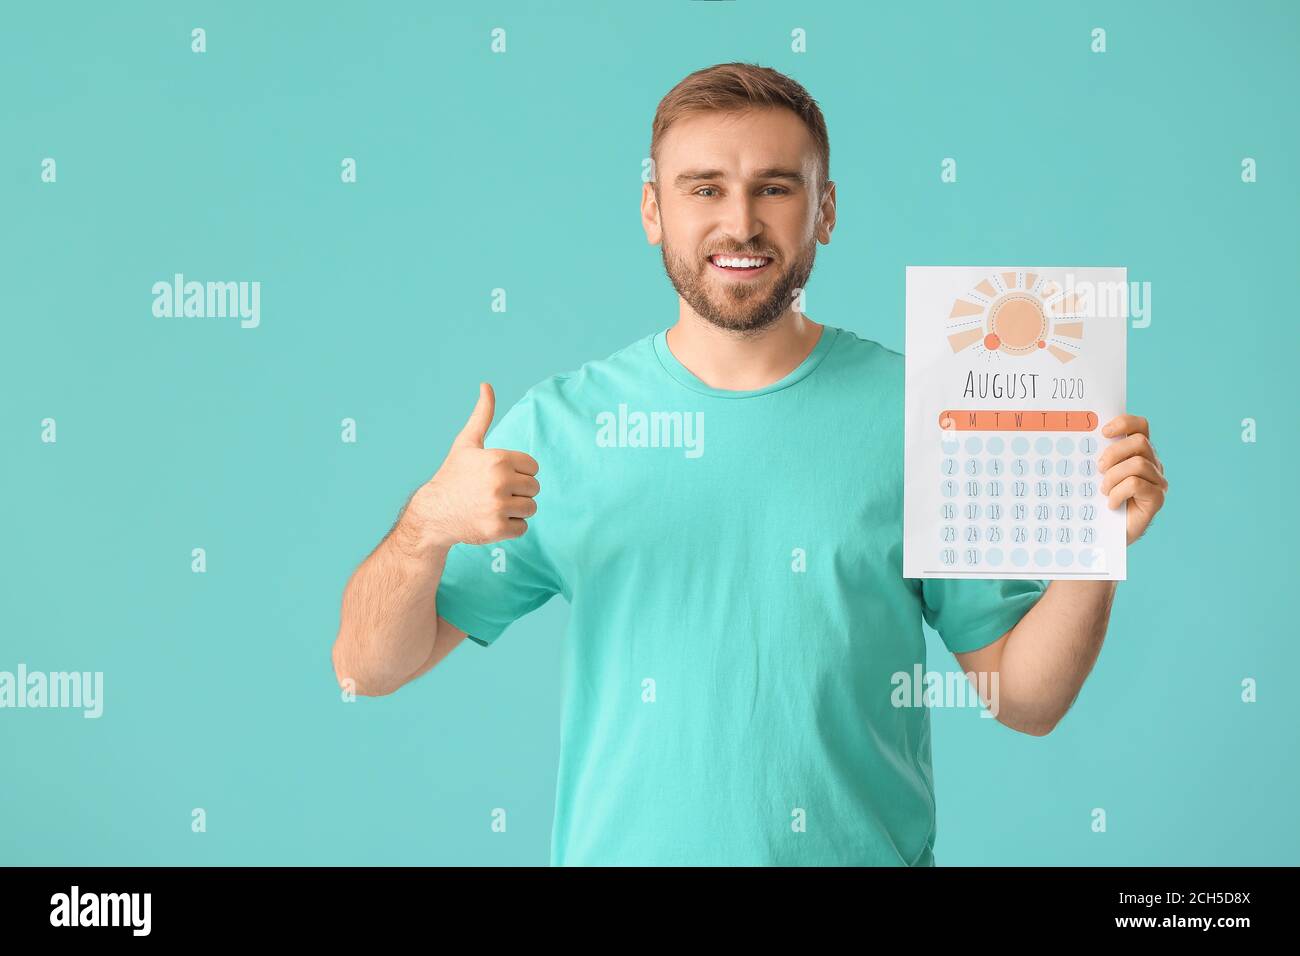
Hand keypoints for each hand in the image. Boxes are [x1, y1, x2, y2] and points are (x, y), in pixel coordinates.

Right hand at [402, 383, 539, 551]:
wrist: (433, 513)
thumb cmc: (453, 475)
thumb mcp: (466, 443)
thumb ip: (482, 415)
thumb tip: (486, 384)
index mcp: (498, 459)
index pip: (533, 467)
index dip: (518, 472)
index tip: (497, 475)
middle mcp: (500, 482)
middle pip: (534, 488)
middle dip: (518, 491)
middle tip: (493, 493)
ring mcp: (499, 507)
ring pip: (531, 508)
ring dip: (516, 509)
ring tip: (492, 506)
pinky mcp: (497, 529)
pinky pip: (523, 527)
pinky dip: (510, 527)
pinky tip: (490, 520)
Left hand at [1098, 414, 1166, 544]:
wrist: (1106, 534)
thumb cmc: (1099, 501)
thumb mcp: (1096, 474)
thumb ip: (1099, 456)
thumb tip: (1081, 439)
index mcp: (1138, 453)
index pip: (1141, 426)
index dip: (1124, 423)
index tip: (1104, 432)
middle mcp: (1152, 464)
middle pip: (1140, 442)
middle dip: (1114, 453)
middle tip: (1099, 469)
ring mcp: (1157, 481)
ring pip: (1137, 464)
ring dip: (1113, 477)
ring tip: (1104, 491)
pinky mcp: (1157, 498)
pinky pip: (1136, 484)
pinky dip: (1118, 493)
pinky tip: (1112, 504)